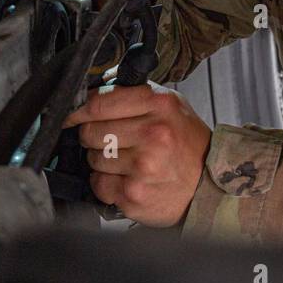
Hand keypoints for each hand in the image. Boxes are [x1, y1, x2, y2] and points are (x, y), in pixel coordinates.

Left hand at [64, 81, 212, 226]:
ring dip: (102, 160)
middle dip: (93, 136)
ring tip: (126, 161)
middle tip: (109, 140)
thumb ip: (135, 93)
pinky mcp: (133, 194)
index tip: (74, 115)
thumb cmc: (188, 144)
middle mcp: (153, 134)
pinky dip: (106, 183)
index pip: (99, 102)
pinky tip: (126, 179)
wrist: (208, 184)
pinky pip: (98, 184)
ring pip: (93, 158)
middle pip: (91, 131)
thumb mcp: (172, 105)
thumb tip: (96, 88)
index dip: (80, 110)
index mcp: (160, 105)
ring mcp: (143, 166)